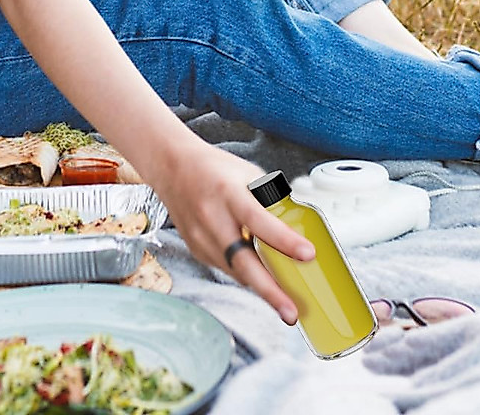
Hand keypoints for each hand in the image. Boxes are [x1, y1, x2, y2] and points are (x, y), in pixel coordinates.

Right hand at [150, 138, 313, 324]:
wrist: (171, 167)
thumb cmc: (213, 168)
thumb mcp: (247, 174)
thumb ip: (270, 200)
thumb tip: (295, 228)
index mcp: (229, 193)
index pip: (258, 220)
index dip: (284, 240)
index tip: (307, 254)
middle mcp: (212, 218)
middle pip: (243, 261)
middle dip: (270, 291)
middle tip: (292, 312)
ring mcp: (201, 237)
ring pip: (237, 271)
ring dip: (261, 285)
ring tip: (285, 300)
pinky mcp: (196, 249)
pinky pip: (227, 268)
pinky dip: (245, 273)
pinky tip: (258, 272)